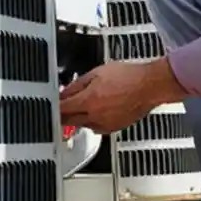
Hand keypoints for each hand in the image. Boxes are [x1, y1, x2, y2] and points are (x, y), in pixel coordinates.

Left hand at [59, 59, 185, 133]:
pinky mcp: (114, 128)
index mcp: (88, 101)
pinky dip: (93, 120)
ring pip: (83, 125)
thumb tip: (64, 91)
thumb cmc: (128, 76)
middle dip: (64, 113)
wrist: (149, 86)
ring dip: (79, 117)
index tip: (51, 104)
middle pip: (69, 120)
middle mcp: (95, 116)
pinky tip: (100, 109)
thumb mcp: (97, 72)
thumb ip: (77, 84)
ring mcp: (105, 124)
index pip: (62, 109)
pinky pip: (97, 127)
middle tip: (64, 105)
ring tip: (86, 103)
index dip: (54, 106)